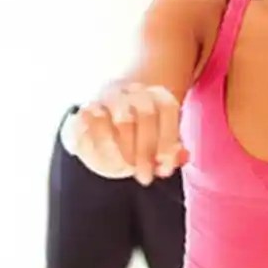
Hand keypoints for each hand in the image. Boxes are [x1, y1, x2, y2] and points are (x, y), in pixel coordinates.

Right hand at [71, 83, 186, 184]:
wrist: (102, 127)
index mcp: (157, 95)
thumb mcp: (158, 148)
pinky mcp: (86, 108)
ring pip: (122, 118)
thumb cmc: (138, 139)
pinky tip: (107, 160)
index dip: (168, 140)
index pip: (167, 108)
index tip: (164, 167)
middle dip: (147, 150)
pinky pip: (95, 122)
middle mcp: (134, 91)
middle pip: (146, 113)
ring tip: (125, 169)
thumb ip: (172, 154)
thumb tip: (181, 157)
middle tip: (145, 176)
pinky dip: (102, 146)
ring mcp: (109, 97)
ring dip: (127, 150)